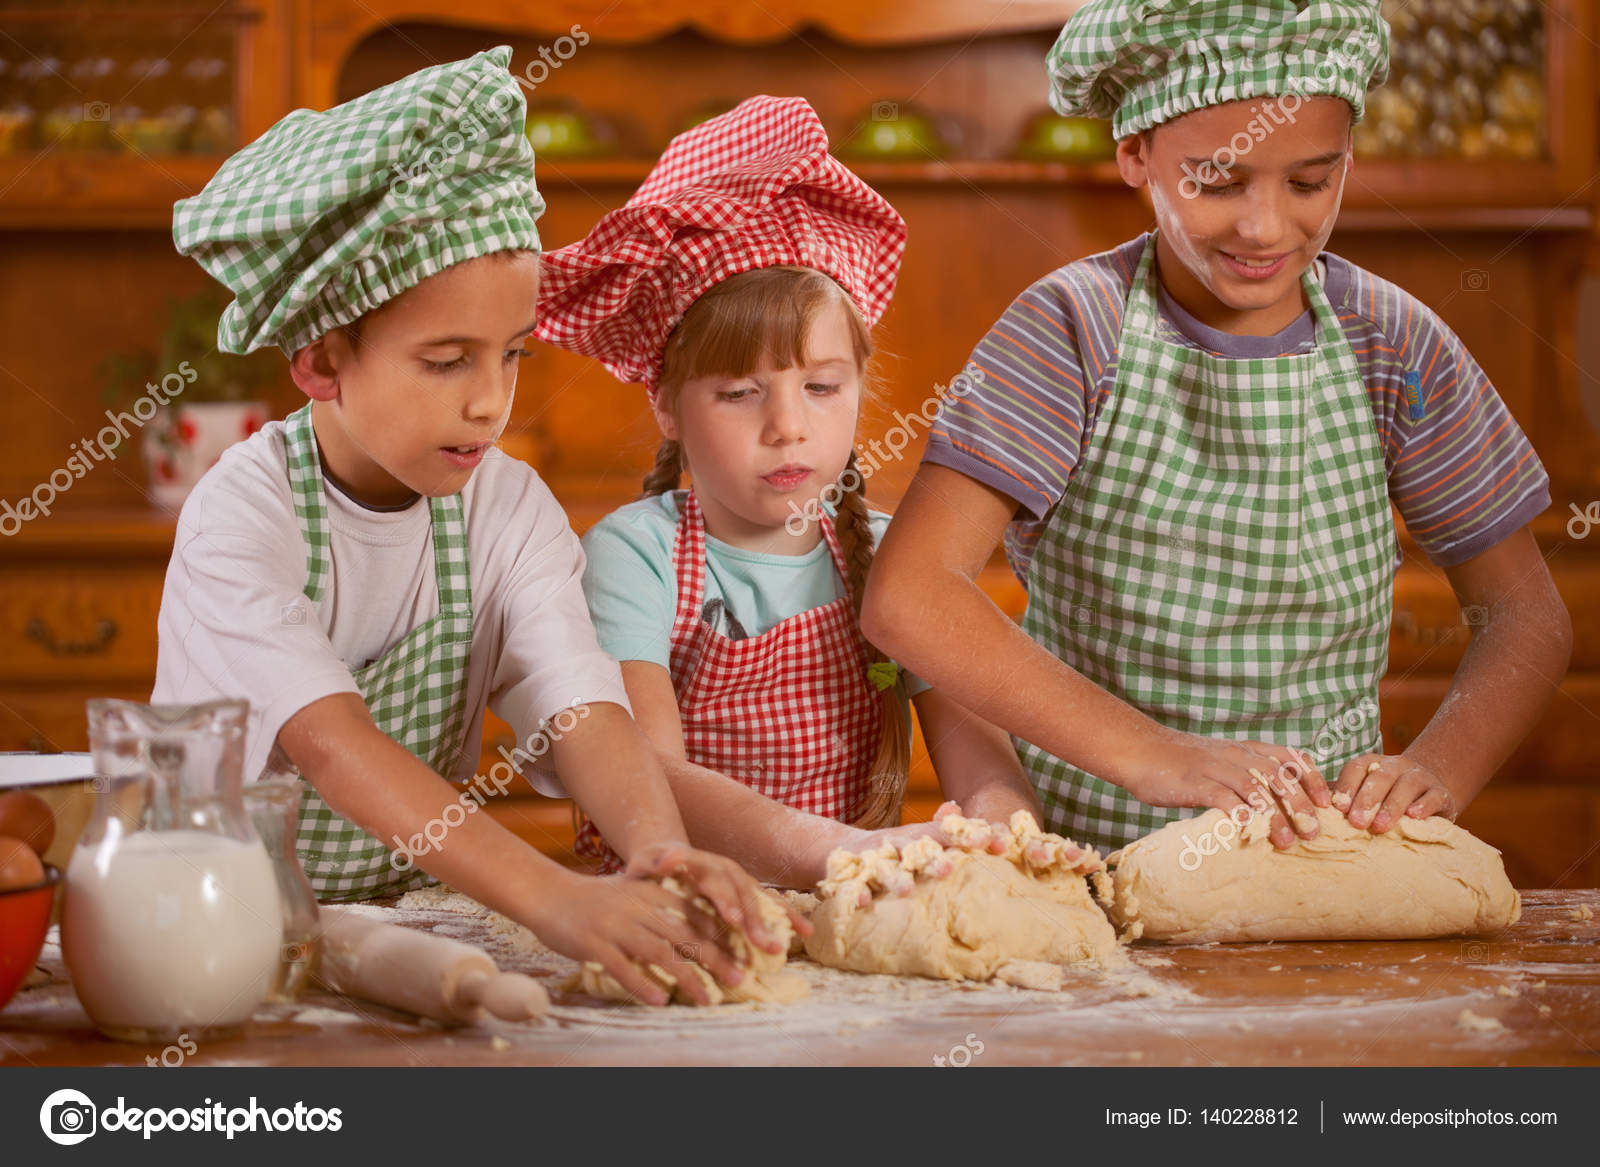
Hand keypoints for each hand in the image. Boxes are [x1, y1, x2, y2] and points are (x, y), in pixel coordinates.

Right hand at [528, 870, 749, 1005]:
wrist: (548, 893)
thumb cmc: (593, 898)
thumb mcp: (630, 891)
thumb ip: (658, 904)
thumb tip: (692, 930)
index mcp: (649, 893)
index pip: (692, 913)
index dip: (719, 934)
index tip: (741, 952)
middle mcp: (637, 907)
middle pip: (683, 935)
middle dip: (715, 957)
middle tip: (738, 977)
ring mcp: (615, 926)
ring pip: (659, 953)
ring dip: (686, 977)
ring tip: (705, 999)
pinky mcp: (593, 944)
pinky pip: (622, 967)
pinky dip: (643, 985)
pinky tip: (661, 1001)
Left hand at [626, 840, 808, 950]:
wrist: (668, 854)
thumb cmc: (652, 865)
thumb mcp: (646, 861)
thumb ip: (653, 862)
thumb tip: (665, 857)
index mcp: (701, 863)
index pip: (714, 880)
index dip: (724, 899)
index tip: (731, 918)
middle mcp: (725, 869)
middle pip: (742, 894)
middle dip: (752, 918)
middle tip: (759, 941)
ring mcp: (739, 879)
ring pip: (760, 900)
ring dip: (773, 922)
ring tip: (780, 946)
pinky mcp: (747, 890)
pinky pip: (772, 902)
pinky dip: (789, 916)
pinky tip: (806, 932)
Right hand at [1124, 731, 1328, 849]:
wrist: (1140, 751)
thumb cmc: (1181, 763)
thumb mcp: (1220, 761)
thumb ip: (1246, 776)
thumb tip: (1275, 805)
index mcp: (1245, 749)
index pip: (1290, 757)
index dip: (1313, 779)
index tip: (1327, 803)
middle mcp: (1235, 755)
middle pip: (1279, 776)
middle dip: (1300, 805)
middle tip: (1314, 832)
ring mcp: (1215, 767)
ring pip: (1254, 788)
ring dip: (1274, 816)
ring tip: (1286, 841)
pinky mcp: (1194, 781)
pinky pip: (1221, 796)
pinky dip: (1238, 812)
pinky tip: (1248, 829)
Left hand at [1333, 753, 1456, 832]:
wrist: (1428, 793)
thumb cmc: (1385, 798)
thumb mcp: (1364, 794)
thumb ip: (1343, 799)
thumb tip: (1313, 810)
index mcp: (1372, 764)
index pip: (1356, 768)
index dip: (1347, 786)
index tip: (1337, 808)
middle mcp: (1396, 766)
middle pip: (1380, 777)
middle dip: (1367, 799)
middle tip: (1356, 822)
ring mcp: (1420, 777)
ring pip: (1406, 785)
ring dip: (1392, 805)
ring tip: (1381, 825)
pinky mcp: (1441, 793)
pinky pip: (1433, 796)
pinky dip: (1424, 805)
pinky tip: (1413, 816)